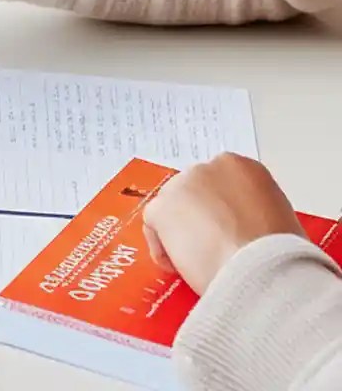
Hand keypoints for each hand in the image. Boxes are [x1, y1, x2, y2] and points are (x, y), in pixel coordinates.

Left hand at [142, 153, 305, 293]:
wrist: (262, 265)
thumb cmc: (279, 251)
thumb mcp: (279, 220)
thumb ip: (254, 212)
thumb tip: (243, 229)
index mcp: (241, 167)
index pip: (218, 187)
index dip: (220, 213)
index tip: (226, 232)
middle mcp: (208, 168)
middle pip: (192, 196)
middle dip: (197, 221)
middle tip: (210, 249)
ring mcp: (181, 185)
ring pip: (172, 211)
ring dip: (181, 234)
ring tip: (201, 260)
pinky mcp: (161, 207)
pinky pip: (154, 229)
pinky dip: (164, 249)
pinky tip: (184, 266)